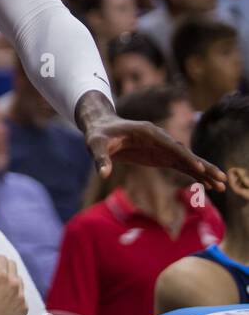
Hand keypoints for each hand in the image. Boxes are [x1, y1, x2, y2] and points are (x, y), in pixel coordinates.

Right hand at [0, 256, 26, 314]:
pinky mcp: (24, 307)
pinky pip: (20, 293)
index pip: (1, 258)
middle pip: (12, 265)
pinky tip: (1, 299)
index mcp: (0, 276)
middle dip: (0, 266)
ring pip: (18, 279)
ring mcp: (21, 297)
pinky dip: (12, 291)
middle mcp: (14, 284)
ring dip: (8, 278)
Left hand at [79, 93, 226, 190]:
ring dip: (203, 172)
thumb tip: (103, 174)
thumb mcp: (94, 144)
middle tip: (221, 178)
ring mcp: (161, 147)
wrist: (100, 129)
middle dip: (202, 165)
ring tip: (220, 185)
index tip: (198, 167)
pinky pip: (180, 165)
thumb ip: (100, 158)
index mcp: (147, 131)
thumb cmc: (97, 135)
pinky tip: (207, 184)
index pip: (169, 145)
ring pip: (186, 160)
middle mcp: (159, 138)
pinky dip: (194, 174)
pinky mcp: (160, 156)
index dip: (184, 156)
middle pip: (184, 152)